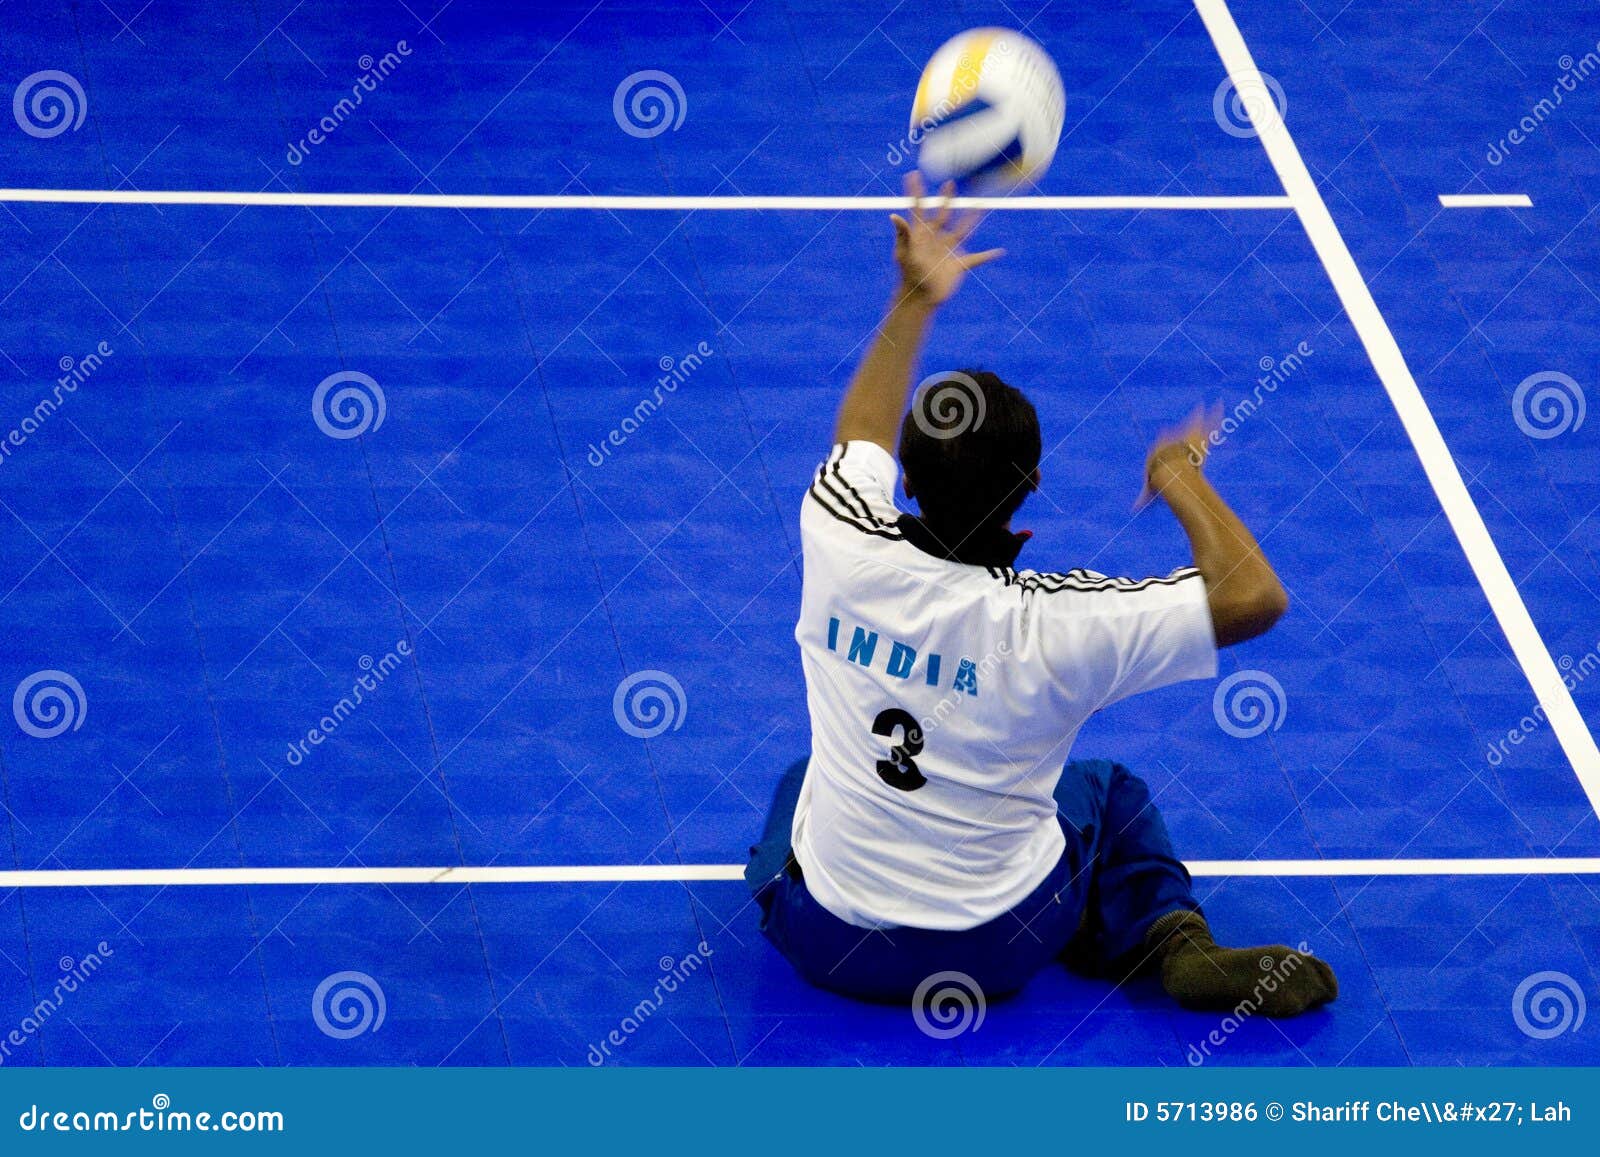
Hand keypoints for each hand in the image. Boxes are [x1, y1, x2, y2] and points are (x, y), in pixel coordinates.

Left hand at [890, 172, 1004, 305]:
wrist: (919, 299)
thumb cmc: (909, 276)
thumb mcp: (905, 253)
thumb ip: (902, 234)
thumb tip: (894, 215)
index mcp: (921, 234)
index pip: (918, 208)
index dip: (915, 192)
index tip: (912, 174)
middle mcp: (935, 239)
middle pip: (942, 213)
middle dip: (946, 198)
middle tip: (950, 182)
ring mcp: (948, 251)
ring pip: (963, 229)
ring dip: (972, 217)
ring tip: (981, 204)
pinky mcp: (958, 265)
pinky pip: (976, 258)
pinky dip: (988, 256)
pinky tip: (998, 252)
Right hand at [1135, 403, 1221, 510]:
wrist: (1169, 467)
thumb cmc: (1158, 477)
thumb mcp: (1149, 489)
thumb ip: (1144, 498)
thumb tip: (1134, 510)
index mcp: (1163, 446)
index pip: (1166, 439)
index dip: (1170, 440)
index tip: (1170, 441)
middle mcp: (1176, 436)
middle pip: (1185, 428)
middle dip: (1192, 422)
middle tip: (1197, 413)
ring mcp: (1188, 434)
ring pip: (1200, 422)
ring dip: (1208, 414)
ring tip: (1217, 404)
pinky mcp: (1200, 434)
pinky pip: (1210, 422)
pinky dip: (1215, 413)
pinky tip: (1219, 404)